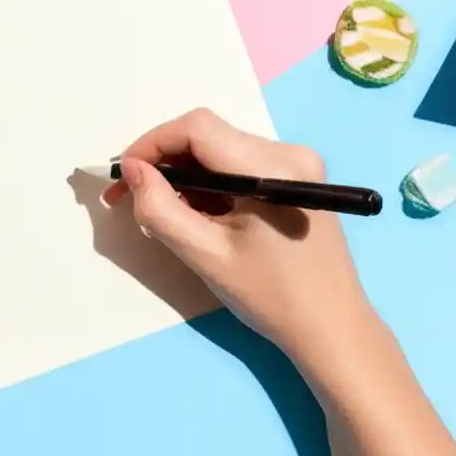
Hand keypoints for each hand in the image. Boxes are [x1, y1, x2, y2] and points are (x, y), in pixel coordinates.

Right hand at [104, 109, 375, 368]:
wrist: (332, 328)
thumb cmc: (271, 297)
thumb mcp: (206, 255)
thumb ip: (161, 209)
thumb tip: (133, 171)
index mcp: (271, 167)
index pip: (197, 128)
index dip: (151, 145)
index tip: (122, 179)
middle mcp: (288, 152)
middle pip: (209, 137)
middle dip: (164, 163)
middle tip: (129, 200)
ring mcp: (298, 164)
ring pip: (221, 151)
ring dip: (186, 176)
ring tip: (165, 216)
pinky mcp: (297, 179)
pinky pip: (240, 166)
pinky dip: (211, 185)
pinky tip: (200, 217)